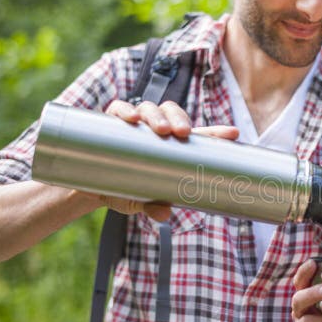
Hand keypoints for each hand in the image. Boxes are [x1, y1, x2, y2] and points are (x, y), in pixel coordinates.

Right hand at [89, 99, 239, 220]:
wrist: (89, 186)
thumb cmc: (123, 190)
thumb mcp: (138, 201)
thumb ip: (151, 206)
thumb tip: (163, 213)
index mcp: (170, 146)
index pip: (197, 136)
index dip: (216, 133)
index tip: (233, 134)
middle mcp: (153, 130)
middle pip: (172, 113)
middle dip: (179, 119)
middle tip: (183, 133)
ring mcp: (134, 123)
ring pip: (150, 108)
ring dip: (156, 116)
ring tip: (160, 129)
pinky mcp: (111, 120)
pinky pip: (119, 109)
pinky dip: (126, 111)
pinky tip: (131, 119)